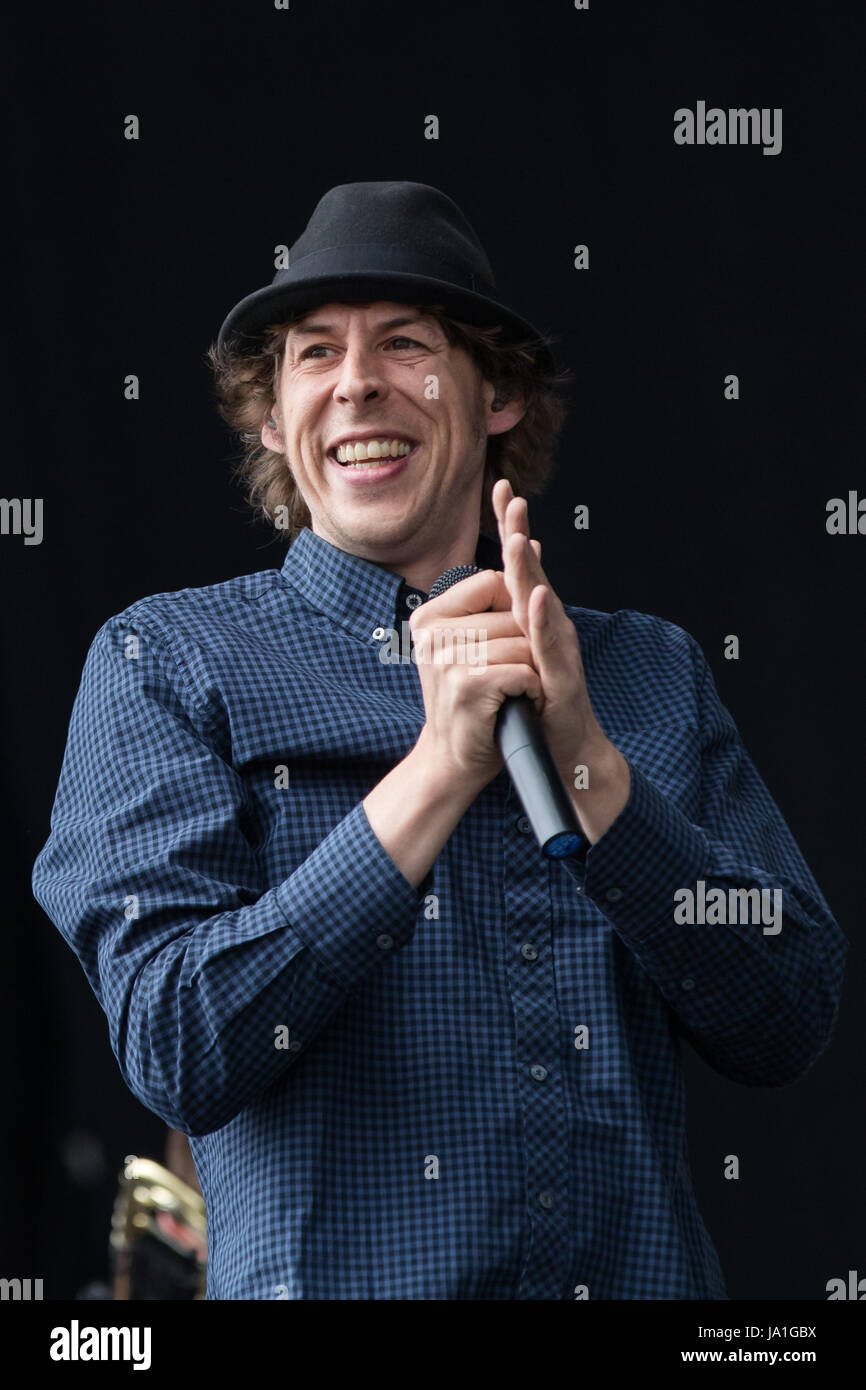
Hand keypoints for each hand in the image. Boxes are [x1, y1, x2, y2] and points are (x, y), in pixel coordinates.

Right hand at [408, 567, 540, 790]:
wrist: (455, 761)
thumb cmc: (477, 701)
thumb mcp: (481, 641)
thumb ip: (501, 593)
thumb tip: (528, 540)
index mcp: (429, 615)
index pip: (494, 580)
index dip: (515, 610)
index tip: (499, 646)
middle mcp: (431, 631)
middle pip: (513, 611)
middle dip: (525, 647)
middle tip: (504, 680)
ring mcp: (445, 657)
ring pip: (522, 643)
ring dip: (530, 673)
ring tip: (507, 694)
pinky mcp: (465, 684)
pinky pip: (523, 671)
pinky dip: (529, 691)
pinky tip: (513, 705)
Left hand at [491, 478, 630, 840]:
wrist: (567, 753)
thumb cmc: (541, 705)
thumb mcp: (520, 656)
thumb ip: (515, 623)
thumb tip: (509, 587)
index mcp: (533, 621)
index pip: (518, 567)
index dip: (510, 528)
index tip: (500, 488)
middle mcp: (550, 628)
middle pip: (532, 572)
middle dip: (520, 532)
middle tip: (511, 494)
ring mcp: (558, 651)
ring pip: (541, 603)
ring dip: (531, 568)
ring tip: (520, 536)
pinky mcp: (561, 678)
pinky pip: (549, 646)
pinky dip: (543, 621)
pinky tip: (537, 598)